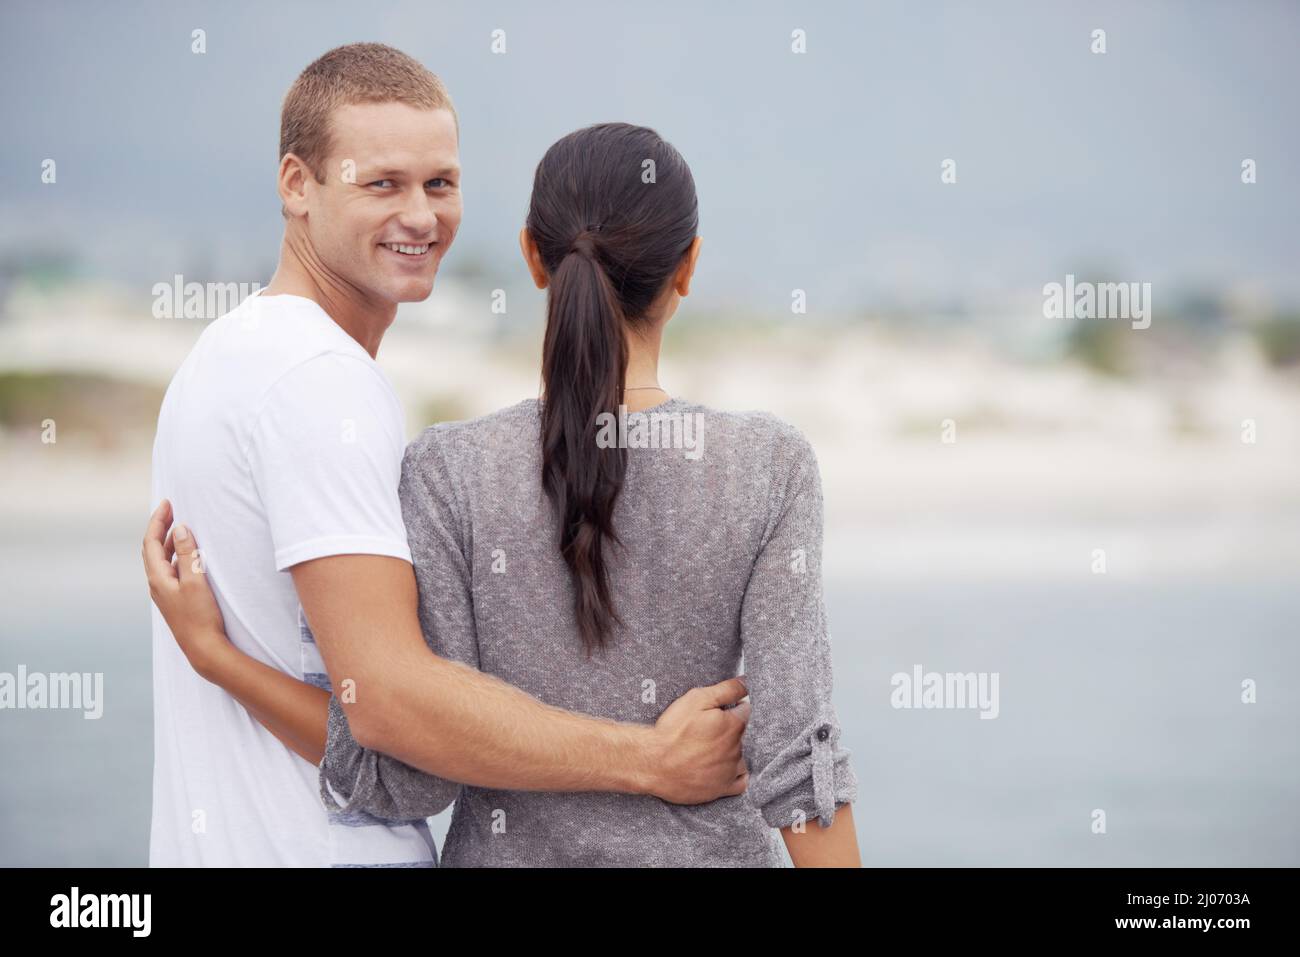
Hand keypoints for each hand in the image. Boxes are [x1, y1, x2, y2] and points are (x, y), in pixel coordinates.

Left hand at [142, 499, 228, 678]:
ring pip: (162, 559)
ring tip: (180, 527)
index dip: (157, 520)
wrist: (203, 648)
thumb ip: (187, 554)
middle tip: (172, 510)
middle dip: (161, 527)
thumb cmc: (200, 616)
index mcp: (157, 578)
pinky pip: (171, 569)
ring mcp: (166, 592)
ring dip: (169, 541)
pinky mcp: (176, 598)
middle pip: (153, 549)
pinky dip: (176, 555)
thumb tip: (180, 528)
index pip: (152, 542)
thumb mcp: (196, 580)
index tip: (167, 503)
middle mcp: (157, 584)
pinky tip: (188, 555)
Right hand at [647, 676, 751, 804]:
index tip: (718, 710)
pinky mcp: (722, 789)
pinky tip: (723, 767)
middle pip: (742, 733)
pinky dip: (736, 774)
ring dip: (732, 751)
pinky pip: (741, 782)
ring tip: (710, 749)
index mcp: (734, 726)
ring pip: (741, 756)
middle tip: (708, 729)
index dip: (731, 707)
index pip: (745, 710)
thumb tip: (748, 682)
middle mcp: (737, 749)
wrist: (652, 763)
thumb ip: (727, 689)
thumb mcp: (697, 699)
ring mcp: (730, 771)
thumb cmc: (673, 730)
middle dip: (730, 729)